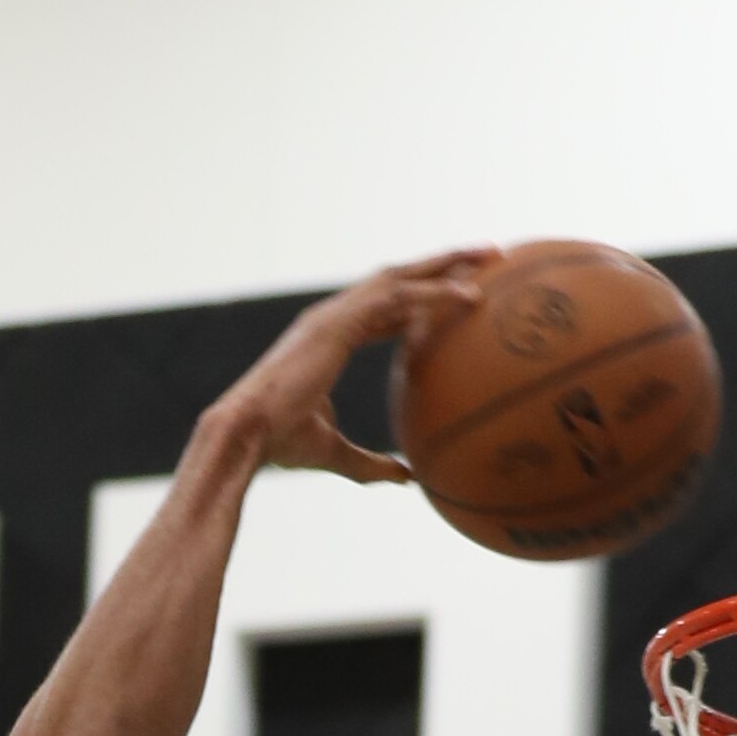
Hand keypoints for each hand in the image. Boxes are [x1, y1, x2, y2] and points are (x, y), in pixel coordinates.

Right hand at [212, 256, 500, 489]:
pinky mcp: (338, 322)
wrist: (246, 434)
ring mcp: (334, 313)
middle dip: (442, 263)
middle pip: (398, 278)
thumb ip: (372, 464)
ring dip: (448, 263)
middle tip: (486, 258)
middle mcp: (333, 315)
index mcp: (331, 336)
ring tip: (490, 256)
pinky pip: (397, 300)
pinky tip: (470, 297)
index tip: (457, 292)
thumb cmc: (281, 444)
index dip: (421, 297)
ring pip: (402, 276)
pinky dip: (435, 294)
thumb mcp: (336, 454)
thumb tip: (407, 478)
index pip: (384, 307)